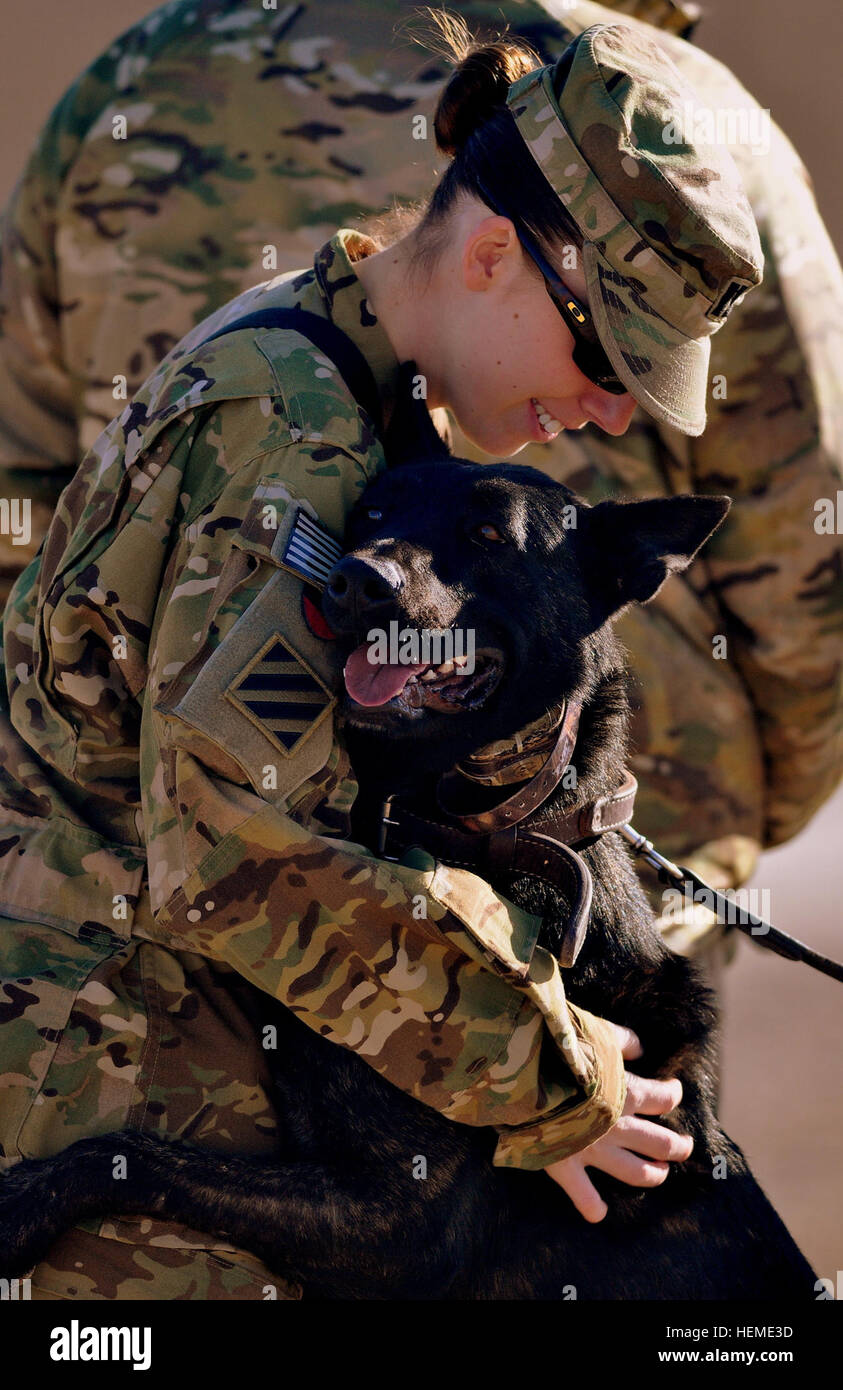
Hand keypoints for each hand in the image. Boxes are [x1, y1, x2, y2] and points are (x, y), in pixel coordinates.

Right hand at [543, 1023, 692, 1222]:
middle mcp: (617, 1126)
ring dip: (653, 1175)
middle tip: (685, 1148)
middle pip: (661, 1143)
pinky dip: (591, 1206)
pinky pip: (583, 1193)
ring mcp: (593, 1149)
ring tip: (660, 1174)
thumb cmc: (561, 1049)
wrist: (521, 1074)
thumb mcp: (598, 1033)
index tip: (674, 1090)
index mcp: (627, 1093)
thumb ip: (623, 1041)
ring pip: (635, 1172)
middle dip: (678, 1147)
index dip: (673, 1094)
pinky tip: (599, 1213)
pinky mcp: (566, 1164)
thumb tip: (641, 1048)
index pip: (663, 1098)